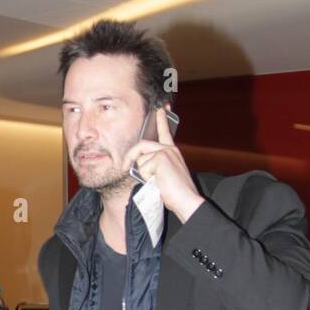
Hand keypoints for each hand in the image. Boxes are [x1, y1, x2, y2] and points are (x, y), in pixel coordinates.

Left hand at [123, 108, 203, 223]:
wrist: (186, 200)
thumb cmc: (176, 193)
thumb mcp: (164, 175)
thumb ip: (154, 166)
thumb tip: (138, 165)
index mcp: (172, 152)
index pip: (165, 132)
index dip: (162, 120)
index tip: (160, 109)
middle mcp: (169, 149)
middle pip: (141, 145)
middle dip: (130, 156)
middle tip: (123, 167)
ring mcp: (164, 152)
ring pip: (140, 160)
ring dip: (144, 174)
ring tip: (157, 183)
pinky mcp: (160, 158)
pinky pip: (143, 168)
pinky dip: (147, 179)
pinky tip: (159, 182)